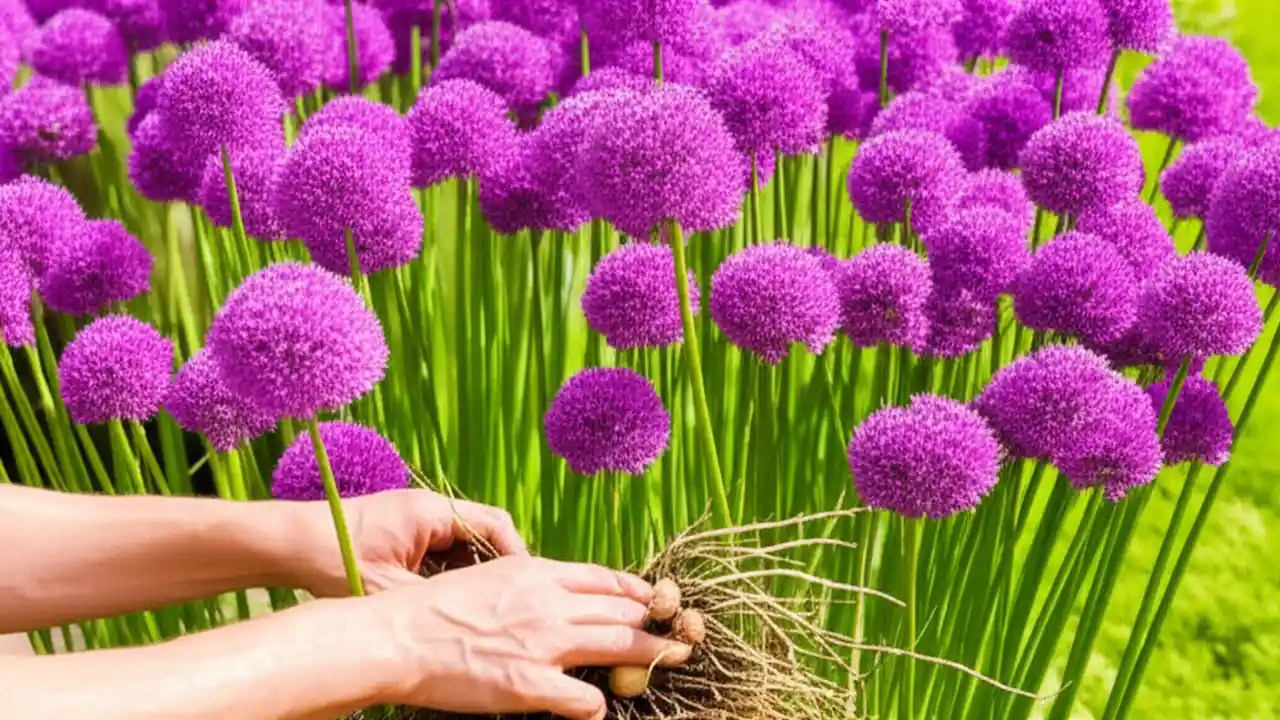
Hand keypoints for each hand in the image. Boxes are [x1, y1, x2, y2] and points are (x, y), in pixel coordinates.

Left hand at [295, 489, 527, 596]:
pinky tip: (445, 604)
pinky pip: (441, 552)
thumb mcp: (386, 588)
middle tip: (505, 606)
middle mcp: (430, 509)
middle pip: (483, 535)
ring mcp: (417, 520)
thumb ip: (432, 602)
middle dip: (496, 570)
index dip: (517, 556)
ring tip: (478, 610)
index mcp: (433, 512)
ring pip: (462, 546)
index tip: (525, 589)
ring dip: (471, 575)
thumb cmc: (333, 557)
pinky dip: (448, 575)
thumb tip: (469, 623)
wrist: (286, 542)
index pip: (495, 525)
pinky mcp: (404, 533)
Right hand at [367, 556, 690, 719]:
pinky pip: (584, 699)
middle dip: (656, 624)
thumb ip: (532, 582)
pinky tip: (600, 706)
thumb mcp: (491, 576)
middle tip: (682, 632)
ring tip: (671, 659)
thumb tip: (562, 595)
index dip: (636, 592)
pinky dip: (598, 704)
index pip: (604, 580)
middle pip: (620, 611)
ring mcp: (543, 645)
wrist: (401, 636)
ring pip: (617, 646)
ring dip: (649, 655)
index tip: (655, 600)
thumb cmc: (437, 607)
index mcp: (537, 574)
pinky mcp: (531, 686)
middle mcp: (549, 605)